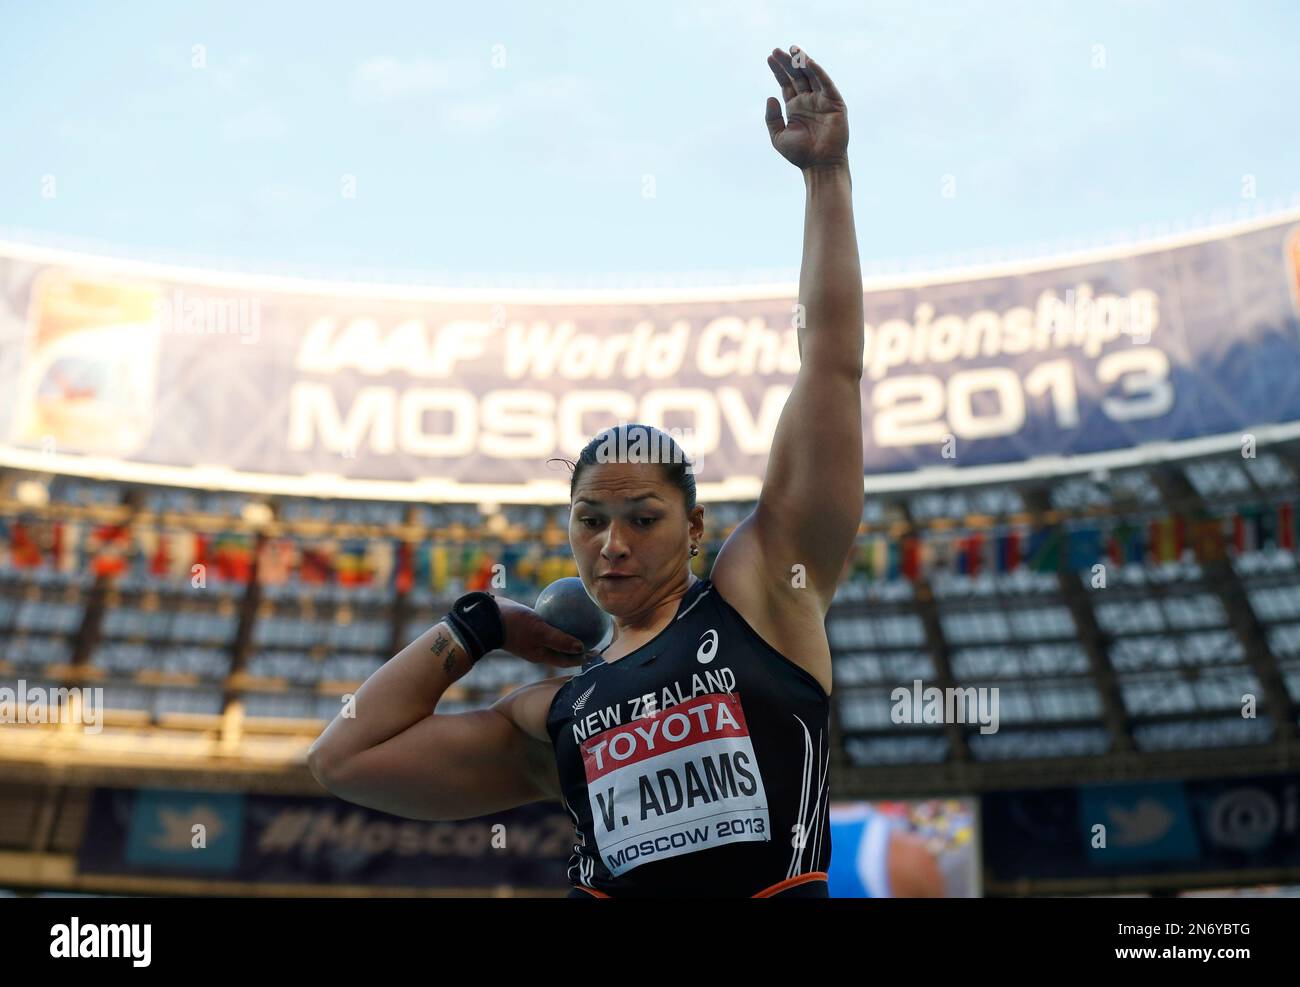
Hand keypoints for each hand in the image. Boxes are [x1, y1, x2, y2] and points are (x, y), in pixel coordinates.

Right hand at [495, 596, 589, 665]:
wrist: (486, 616)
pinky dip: (557, 614)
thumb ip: (560, 640)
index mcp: (540, 655)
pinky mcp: (528, 623)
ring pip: (555, 634)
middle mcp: (537, 648)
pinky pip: (547, 620)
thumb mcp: (540, 632)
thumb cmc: (514, 625)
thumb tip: (582, 648)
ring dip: (569, 629)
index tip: (598, 653)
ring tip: (584, 617)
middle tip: (596, 634)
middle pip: (563, 648)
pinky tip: (566, 600)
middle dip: (579, 645)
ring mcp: (532, 636)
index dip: (583, 658)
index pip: (567, 660)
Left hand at [765, 45, 848, 170]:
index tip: (770, 57)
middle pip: (797, 76)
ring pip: (811, 75)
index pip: (786, 83)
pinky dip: (818, 71)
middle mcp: (809, 101)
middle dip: (788, 62)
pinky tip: (808, 61)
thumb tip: (770, 97)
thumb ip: (772, 118)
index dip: (778, 70)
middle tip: (777, 50)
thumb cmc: (800, 154)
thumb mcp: (778, 137)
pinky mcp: (835, 103)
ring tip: (792, 49)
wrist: (819, 165)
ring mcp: (822, 100)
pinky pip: (826, 83)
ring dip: (802, 61)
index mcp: (795, 107)